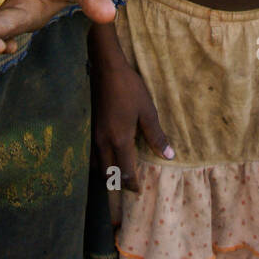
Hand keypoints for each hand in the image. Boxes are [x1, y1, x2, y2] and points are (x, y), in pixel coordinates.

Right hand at [92, 57, 172, 222]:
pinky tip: (108, 154)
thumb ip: (156, 135)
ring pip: (97, 164)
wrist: (106, 68)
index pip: (124, 172)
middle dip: (118, 182)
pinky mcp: (89, 127)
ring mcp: (93, 134)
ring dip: (107, 172)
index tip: (139, 191)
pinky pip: (92, 153)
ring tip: (119, 172)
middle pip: (107, 173)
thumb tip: (168, 156)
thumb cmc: (129, 88)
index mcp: (119, 140)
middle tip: (129, 185)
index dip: (132, 184)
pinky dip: (100, 160)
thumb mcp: (147, 111)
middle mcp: (103, 142)